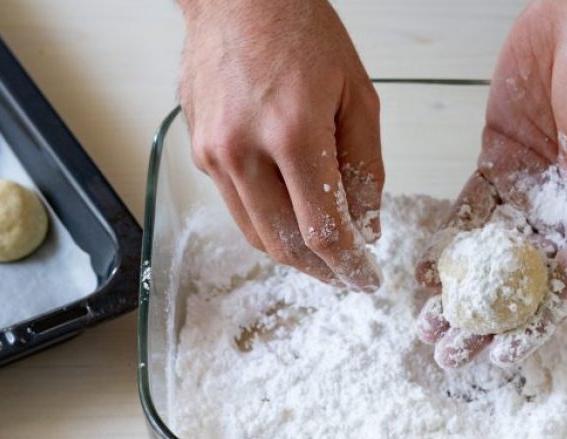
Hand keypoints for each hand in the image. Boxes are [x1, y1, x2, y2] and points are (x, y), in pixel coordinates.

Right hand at [177, 0, 383, 291]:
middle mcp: (244, 150)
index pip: (322, 231)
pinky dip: (266, 218)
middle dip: (321, 270)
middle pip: (284, 245)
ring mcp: (214, 154)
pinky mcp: (199, 152)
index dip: (349, 266)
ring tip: (322, 250)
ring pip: (255, 234)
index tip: (366, 279)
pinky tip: (289, 208)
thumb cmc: (301, 31)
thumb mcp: (357, 94)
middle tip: (346, 274)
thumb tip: (367, 227)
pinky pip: (236, 204)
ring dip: (291, 252)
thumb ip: (365, 166)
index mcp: (293, 134)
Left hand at [417, 0, 566, 367]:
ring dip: (459, 294)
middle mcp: (563, 214)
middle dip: (484, 322)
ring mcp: (527, 193)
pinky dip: (446, 246)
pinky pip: (468, 215)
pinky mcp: (496, 166)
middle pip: (519, 284)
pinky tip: (423, 273)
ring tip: (427, 326)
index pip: (566, 288)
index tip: (499, 358)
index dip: (534, 326)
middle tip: (448, 353)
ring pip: (488, 257)